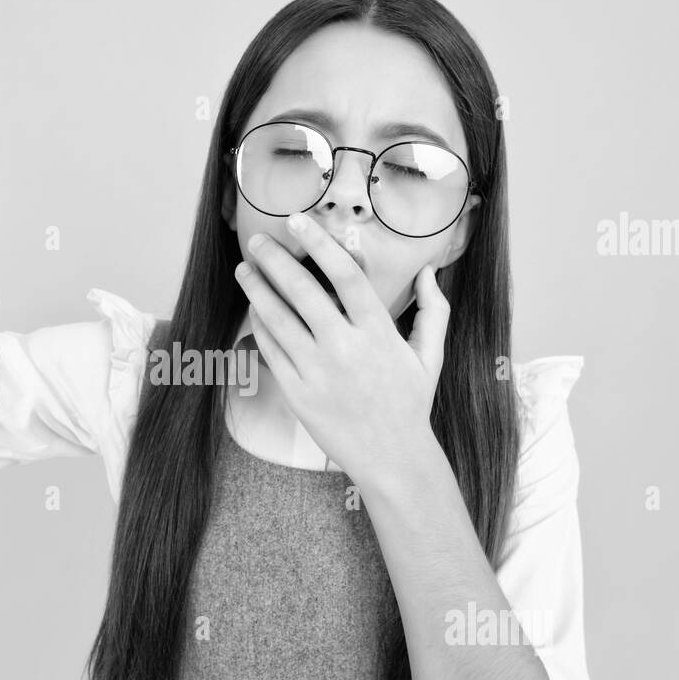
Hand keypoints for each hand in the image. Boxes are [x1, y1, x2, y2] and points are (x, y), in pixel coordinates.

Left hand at [233, 213, 449, 490]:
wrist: (391, 458)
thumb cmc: (411, 403)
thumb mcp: (430, 356)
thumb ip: (433, 310)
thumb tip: (429, 272)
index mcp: (378, 332)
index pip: (344, 275)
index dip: (318, 244)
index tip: (296, 221)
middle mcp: (345, 348)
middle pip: (302, 292)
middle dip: (275, 260)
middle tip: (258, 240)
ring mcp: (318, 372)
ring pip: (278, 319)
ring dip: (257, 289)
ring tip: (245, 269)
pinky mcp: (297, 394)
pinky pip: (271, 351)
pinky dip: (260, 326)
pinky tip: (254, 309)